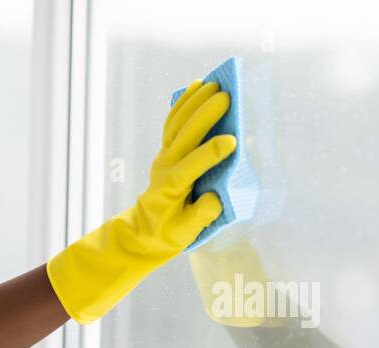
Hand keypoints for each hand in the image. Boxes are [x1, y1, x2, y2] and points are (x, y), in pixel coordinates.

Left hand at [48, 78, 236, 323]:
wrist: (145, 231)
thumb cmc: (169, 233)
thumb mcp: (186, 232)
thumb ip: (201, 215)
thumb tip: (216, 197)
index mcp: (170, 189)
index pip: (190, 167)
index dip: (210, 154)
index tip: (232, 142)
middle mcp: (165, 167)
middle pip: (183, 137)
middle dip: (204, 116)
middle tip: (226, 96)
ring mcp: (164, 156)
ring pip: (177, 124)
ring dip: (195, 102)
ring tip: (214, 84)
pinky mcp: (167, 150)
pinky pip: (173, 122)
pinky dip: (184, 103)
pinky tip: (197, 86)